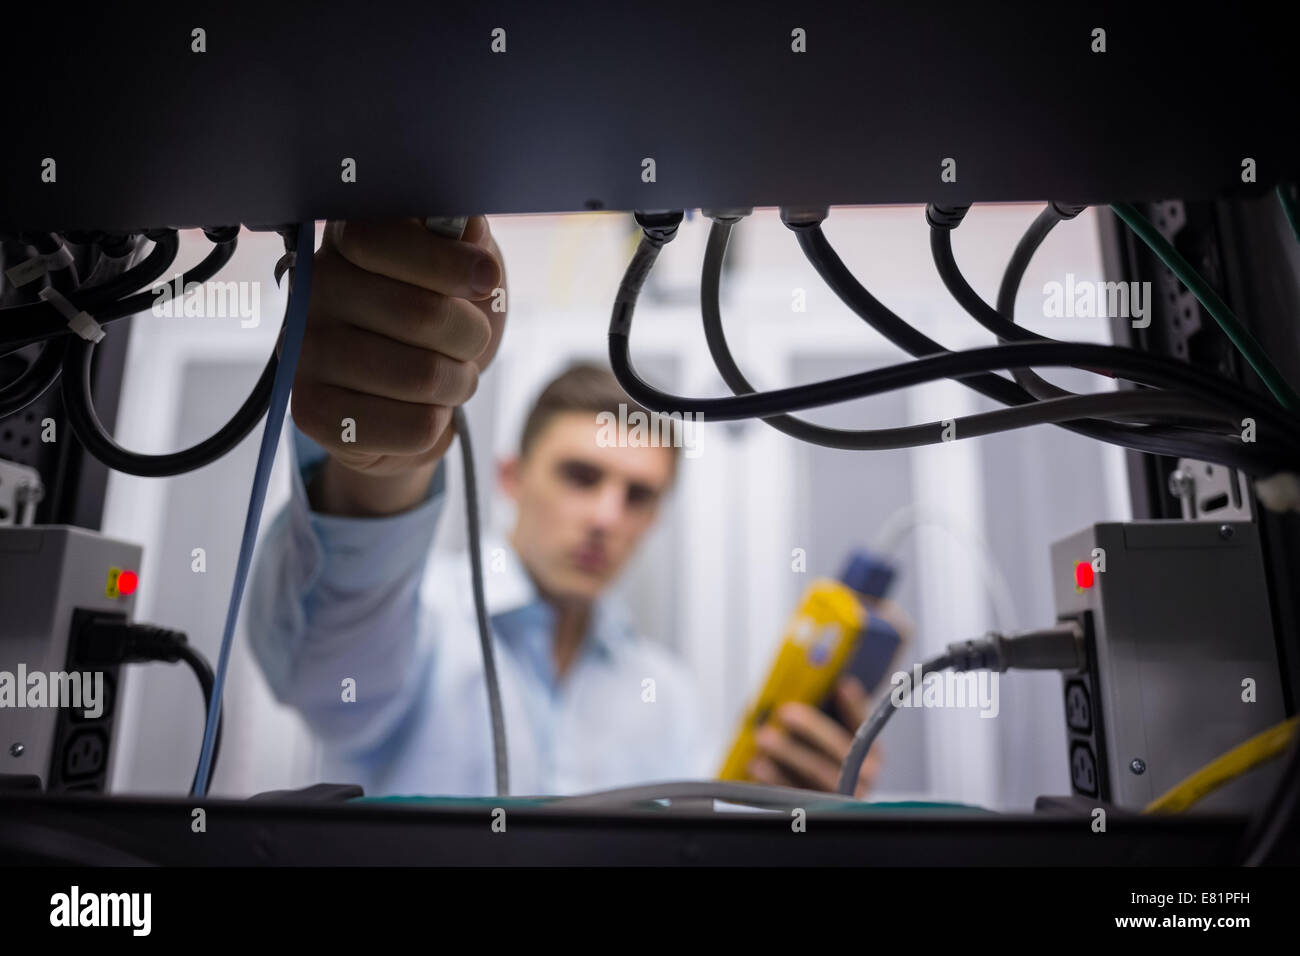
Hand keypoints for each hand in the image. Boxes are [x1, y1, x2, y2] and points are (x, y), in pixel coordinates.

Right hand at [288, 216, 506, 515]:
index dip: (448, 263)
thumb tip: (466, 227)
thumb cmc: (439, 319)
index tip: (487, 280)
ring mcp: (304, 353)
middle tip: (468, 341)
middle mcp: (312, 291)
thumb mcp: (461, 264)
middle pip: (421, 314)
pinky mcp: (313, 414)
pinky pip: (414, 428)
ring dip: (459, 383)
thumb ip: (463, 237)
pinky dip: (438, 424)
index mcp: (345, 241)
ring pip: (424, 377)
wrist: (410, 397)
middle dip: (471, 336)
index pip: (383, 240)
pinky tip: (419, 410)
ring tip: (448, 377)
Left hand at [748, 675, 881, 797]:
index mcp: (871, 751)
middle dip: (812, 729)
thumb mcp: (830, 733)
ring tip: (764, 737)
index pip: (867, 725)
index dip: (854, 706)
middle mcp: (863, 776)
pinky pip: (796, 796)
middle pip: (842, 752)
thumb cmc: (821, 756)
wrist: (821, 798)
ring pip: (817, 775)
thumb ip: (825, 711)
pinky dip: (775, 779)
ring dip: (789, 754)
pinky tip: (757, 764)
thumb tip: (812, 681)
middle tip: (786, 712)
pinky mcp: (817, 811)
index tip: (840, 685)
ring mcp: (842, 797)